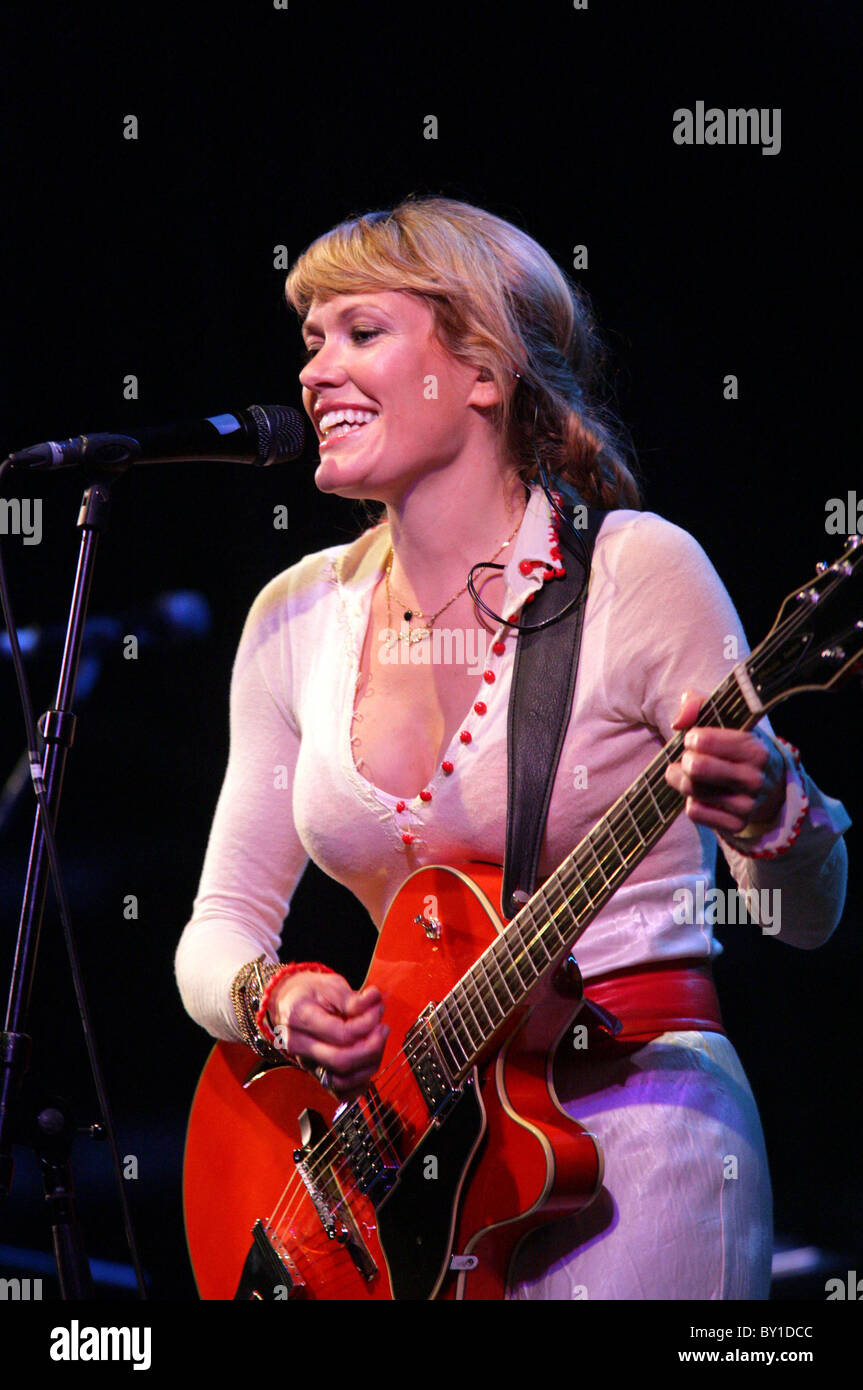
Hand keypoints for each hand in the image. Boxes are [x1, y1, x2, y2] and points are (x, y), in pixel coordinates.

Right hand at [269, 971, 387, 1100]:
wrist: (288, 1004)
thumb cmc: (310, 993)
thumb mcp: (329, 985)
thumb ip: (352, 997)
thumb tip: (374, 1001)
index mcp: (299, 1017)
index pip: (340, 1033)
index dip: (367, 1024)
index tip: (377, 1009)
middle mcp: (299, 1045)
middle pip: (341, 1061)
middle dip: (372, 1047)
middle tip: (382, 1029)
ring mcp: (306, 1063)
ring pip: (342, 1081)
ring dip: (369, 1065)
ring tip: (378, 1042)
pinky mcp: (316, 1074)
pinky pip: (340, 1093)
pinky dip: (360, 1084)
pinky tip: (369, 1063)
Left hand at [664, 689, 786, 836]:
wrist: (771, 785)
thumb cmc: (740, 747)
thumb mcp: (728, 720)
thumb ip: (698, 705)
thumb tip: (678, 722)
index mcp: (756, 749)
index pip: (704, 741)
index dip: (692, 737)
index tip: (695, 738)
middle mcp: (754, 779)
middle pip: (695, 768)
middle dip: (685, 760)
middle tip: (689, 758)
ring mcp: (747, 805)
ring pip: (691, 790)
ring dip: (682, 780)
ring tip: (689, 773)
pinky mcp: (737, 824)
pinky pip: (695, 812)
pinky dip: (692, 802)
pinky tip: (702, 794)